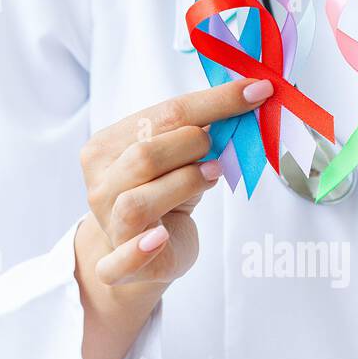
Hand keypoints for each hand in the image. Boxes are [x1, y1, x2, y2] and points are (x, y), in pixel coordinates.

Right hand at [73, 77, 271, 358]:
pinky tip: (159, 239)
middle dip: (190, 143)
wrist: (141, 257)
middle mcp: (100, 184)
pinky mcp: (117, 268)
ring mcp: (107, 226)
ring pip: (136, 201)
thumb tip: (246, 100)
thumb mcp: (180, 161)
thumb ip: (198, 134)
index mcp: (107, 148)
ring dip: (181, 184)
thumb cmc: (164, 198)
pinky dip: (138, 250)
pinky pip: (120, 261)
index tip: (257, 90)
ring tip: (212, 176)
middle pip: (145, 154)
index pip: (163, 115)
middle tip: (219, 148)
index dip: (214, 102)